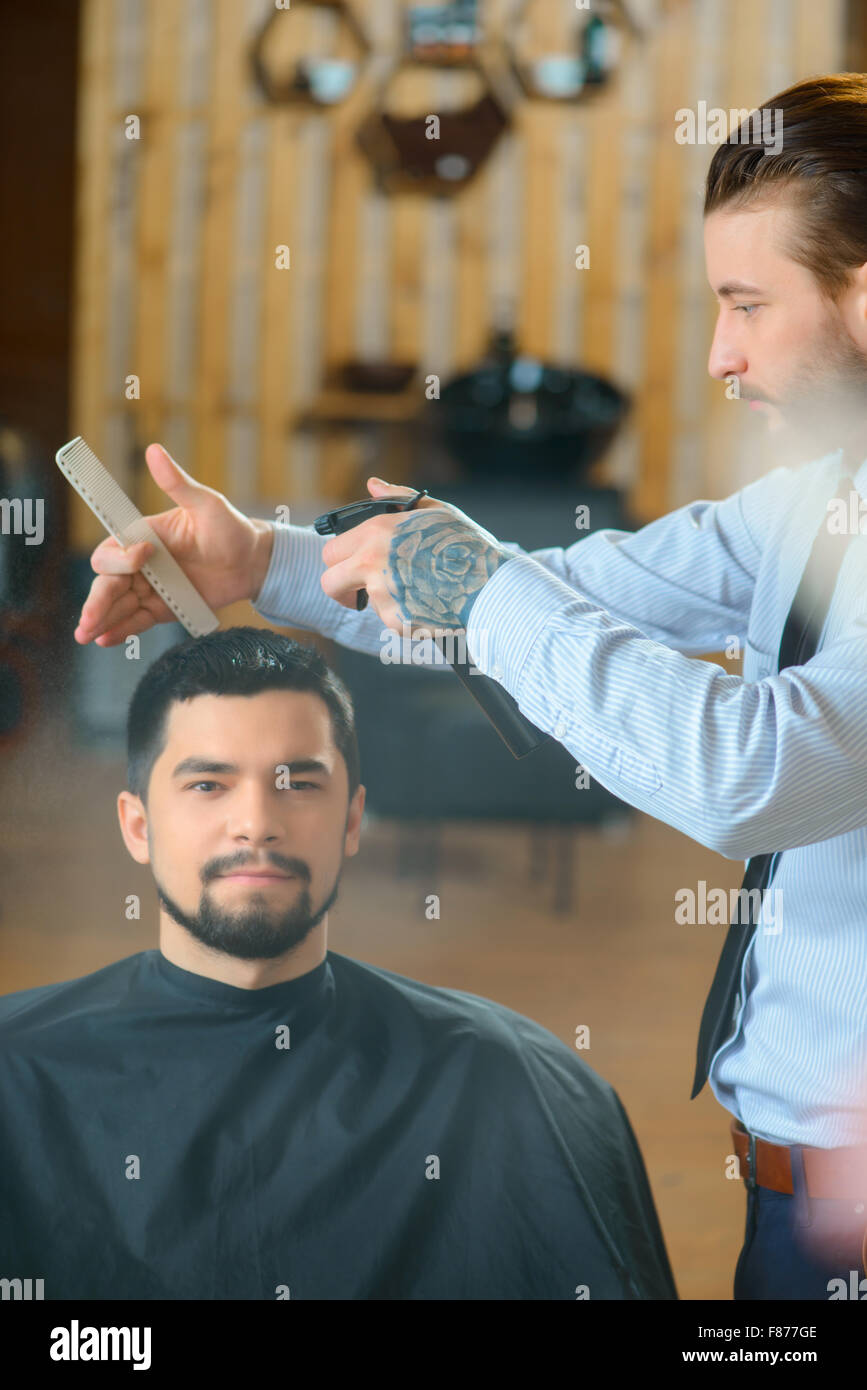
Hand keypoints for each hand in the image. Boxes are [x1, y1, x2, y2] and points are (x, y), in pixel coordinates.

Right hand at [74, 444, 274, 645]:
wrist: (254, 562)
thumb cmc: (230, 527)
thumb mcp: (206, 503)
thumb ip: (177, 483)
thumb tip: (153, 450)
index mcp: (144, 536)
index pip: (114, 549)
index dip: (121, 557)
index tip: (146, 556)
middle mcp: (142, 563)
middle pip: (108, 582)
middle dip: (97, 600)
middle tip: (89, 619)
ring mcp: (152, 588)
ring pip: (118, 604)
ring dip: (102, 619)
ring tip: (87, 635)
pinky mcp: (164, 608)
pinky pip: (138, 620)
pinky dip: (122, 630)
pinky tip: (105, 640)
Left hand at [320, 478, 512, 634]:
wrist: (492, 585)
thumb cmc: (467, 544)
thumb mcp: (434, 510)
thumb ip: (397, 496)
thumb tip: (372, 485)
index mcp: (375, 533)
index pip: (330, 551)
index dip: (340, 559)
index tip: (351, 564)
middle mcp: (371, 564)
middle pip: (329, 583)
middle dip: (342, 588)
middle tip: (358, 590)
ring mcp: (383, 596)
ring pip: (365, 604)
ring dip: (383, 601)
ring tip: (417, 591)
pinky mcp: (397, 623)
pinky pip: (391, 621)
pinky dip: (405, 617)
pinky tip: (428, 604)